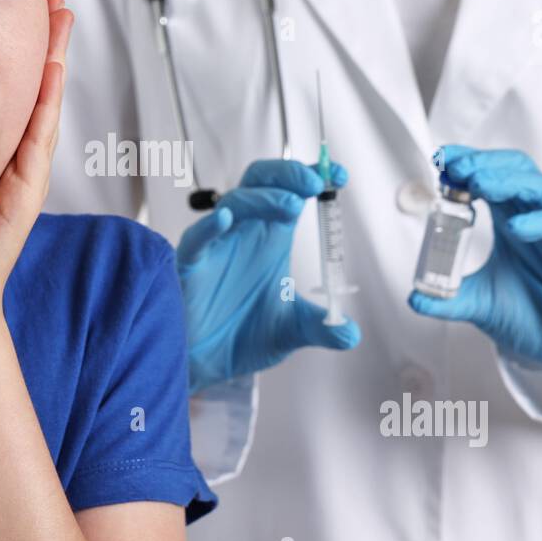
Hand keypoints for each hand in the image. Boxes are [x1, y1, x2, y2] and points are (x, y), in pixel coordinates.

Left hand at [0, 0, 72, 337]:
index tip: (6, 6)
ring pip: (41, 105)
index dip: (2, 52)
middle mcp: (5, 163)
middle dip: (41, 42)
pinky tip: (54, 70)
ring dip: (55, 59)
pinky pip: (39, 140)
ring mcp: (21, 178)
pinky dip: (49, 103)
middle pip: (27, 90)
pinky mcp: (24, 196)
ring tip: (64, 16)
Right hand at [178, 159, 360, 394]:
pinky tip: (225, 219)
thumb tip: (350, 333)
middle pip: (260, 181)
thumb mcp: (293, 329)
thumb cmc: (244, 334)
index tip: (339, 175)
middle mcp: (245, 233)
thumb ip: (322, 326)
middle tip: (314, 182)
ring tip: (292, 205)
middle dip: (287, 174)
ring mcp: (217, 246)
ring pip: (234, 202)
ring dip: (263, 198)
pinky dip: (209, 226)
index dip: (312, 176)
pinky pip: (197, 239)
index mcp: (272, 237)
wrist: (209, 366)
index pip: (291, 191)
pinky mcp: (191, 265)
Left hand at [407, 145, 541, 394]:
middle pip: (517, 171)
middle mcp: (538, 219)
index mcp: (512, 222)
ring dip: (510, 182)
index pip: (492, 177)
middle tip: (456, 167)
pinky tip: (517, 227)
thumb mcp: (480, 305)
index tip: (441, 161)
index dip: (469, 164)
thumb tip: (413, 297)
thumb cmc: (533, 317)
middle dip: (485, 164)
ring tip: (480, 184)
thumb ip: (448, 299)